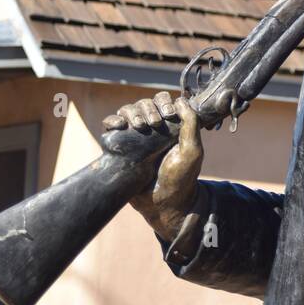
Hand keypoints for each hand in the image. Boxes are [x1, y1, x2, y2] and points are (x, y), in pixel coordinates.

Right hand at [102, 93, 204, 241]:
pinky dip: (112, 120)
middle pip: (143, 103)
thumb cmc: (181, 178)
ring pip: (127, 111)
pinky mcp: (120, 146)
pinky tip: (120, 126)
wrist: (162, 204)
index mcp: (170, 126)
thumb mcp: (192, 150)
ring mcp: (135, 137)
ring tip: (139, 127)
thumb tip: (181, 100)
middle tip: (154, 124)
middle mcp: (151, 129)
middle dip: (147, 108)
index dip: (163, 102)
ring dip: (131, 112)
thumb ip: (191, 124)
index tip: (168, 115)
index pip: (163, 101)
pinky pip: (110, 125)